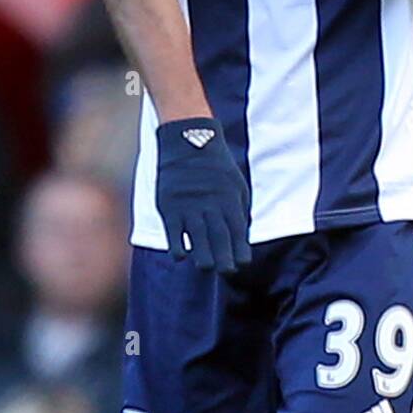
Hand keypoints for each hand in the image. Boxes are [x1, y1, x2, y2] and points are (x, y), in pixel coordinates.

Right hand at [155, 117, 250, 273]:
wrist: (188, 140)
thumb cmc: (216, 164)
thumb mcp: (236, 182)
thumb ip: (239, 208)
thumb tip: (242, 235)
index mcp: (229, 199)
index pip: (237, 230)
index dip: (240, 249)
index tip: (242, 263)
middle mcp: (210, 205)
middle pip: (219, 238)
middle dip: (224, 258)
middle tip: (226, 271)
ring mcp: (189, 206)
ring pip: (197, 238)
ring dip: (203, 256)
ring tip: (206, 267)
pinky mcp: (169, 206)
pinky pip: (173, 232)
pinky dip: (177, 246)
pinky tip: (181, 256)